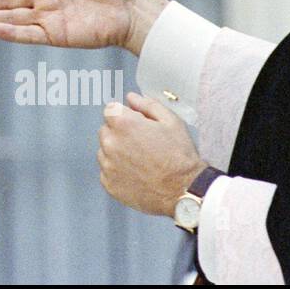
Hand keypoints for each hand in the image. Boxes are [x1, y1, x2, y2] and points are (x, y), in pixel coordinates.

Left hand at [98, 93, 206, 216]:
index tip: (137, 124)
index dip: (125, 115)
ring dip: (117, 152)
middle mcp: (110, 143)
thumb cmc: (180, 156)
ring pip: (105, 151)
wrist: (184, 190)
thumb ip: (147, 105)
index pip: (110, 110)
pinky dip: (117, 171)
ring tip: (141, 161)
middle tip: (142, 144)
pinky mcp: (108, 184)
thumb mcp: (171, 121)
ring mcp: (107, 165)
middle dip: (120, 133)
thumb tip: (131, 98)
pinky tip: (136, 174)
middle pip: (106, 130)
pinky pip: (107, 171)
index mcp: (123, 124)